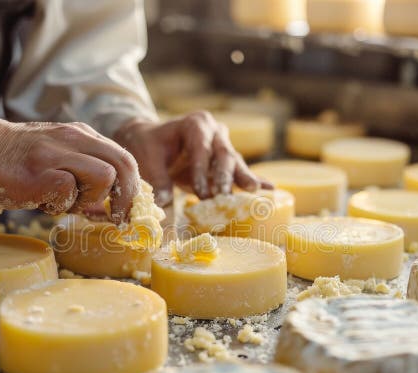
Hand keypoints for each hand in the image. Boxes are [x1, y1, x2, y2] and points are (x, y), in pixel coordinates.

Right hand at [0, 96, 138, 222]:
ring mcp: (56, 153)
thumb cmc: (15, 163)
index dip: (133, 189)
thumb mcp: (58, 161)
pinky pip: (70, 192)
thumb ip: (85, 179)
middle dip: (126, 197)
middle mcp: (73, 138)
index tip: (126, 212)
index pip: (125, 159)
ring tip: (64, 203)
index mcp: (82, 135)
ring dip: (91, 199)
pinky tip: (42, 202)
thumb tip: (111, 211)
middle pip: (124, 165)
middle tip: (114, 219)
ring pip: (104, 176)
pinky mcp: (38, 172)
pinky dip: (62, 205)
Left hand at [114, 111, 270, 205]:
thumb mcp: (147, 160)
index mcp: (195, 124)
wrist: (151, 142)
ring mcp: (223, 145)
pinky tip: (270, 191)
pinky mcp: (226, 161)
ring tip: (255, 191)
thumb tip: (164, 204)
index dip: (202, 170)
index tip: (202, 192)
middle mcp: (214, 131)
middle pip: (224, 154)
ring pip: (234, 163)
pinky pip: (240, 171)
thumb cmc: (148, 147)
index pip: (201, 147)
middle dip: (225, 177)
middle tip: (225, 196)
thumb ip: (158, 180)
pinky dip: (253, 181)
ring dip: (242, 179)